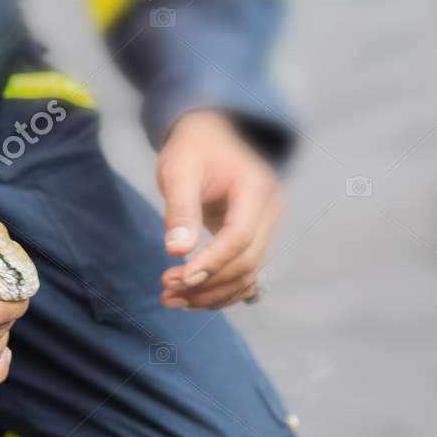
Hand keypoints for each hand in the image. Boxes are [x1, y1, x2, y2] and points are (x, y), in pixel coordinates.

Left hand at [157, 109, 284, 309]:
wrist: (209, 137)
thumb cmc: (193, 149)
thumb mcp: (179, 170)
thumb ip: (180, 209)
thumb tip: (177, 251)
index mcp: (257, 188)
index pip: (240, 237)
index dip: (212, 262)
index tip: (179, 278)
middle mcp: (270, 210)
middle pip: (247, 262)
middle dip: (207, 283)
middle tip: (166, 292)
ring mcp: (266, 226)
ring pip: (247, 274)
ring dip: (211, 295)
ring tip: (171, 300)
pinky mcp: (255, 238)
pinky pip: (244, 273)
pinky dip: (219, 291)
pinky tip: (189, 298)